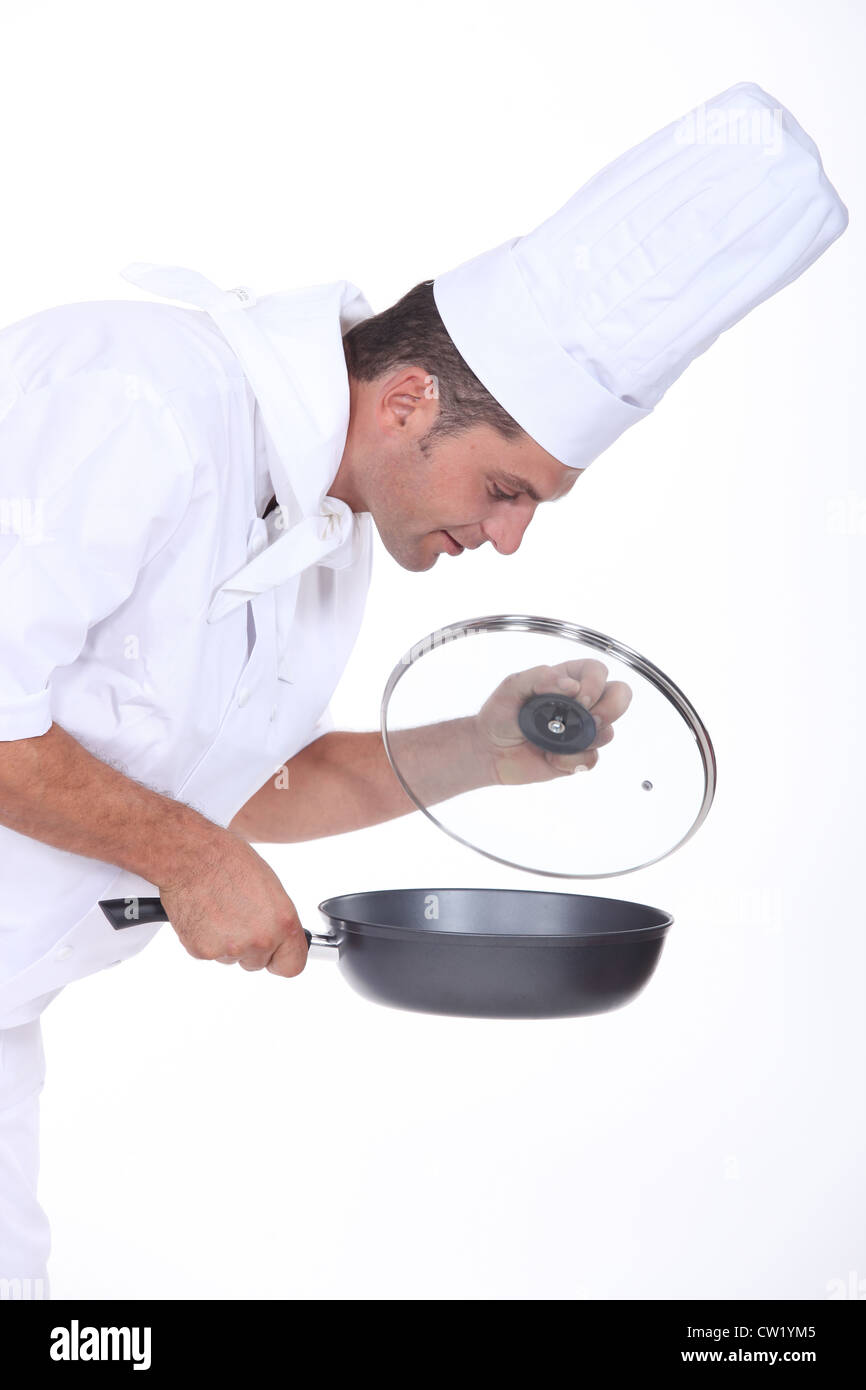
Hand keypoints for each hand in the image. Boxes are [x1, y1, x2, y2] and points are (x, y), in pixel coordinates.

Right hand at [158, 831, 307, 976]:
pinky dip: (205, 939)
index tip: (276, 955)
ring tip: (219, 909)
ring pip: (231, 958)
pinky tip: (204, 913)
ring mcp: (230, 948)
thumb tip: (278, 934)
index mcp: (282, 922)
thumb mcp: (269, 887)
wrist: (190, 857)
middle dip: (249, 947)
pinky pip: (208, 954)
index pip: (292, 965)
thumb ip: (276, 918)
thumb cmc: (228, 860)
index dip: (282, 960)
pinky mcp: (203, 951)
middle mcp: (260, 939)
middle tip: (237, 918)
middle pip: (258, 963)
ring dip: (226, 942)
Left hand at [472, 658, 631, 785]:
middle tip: (588, 719)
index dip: (595, 684)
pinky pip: (591, 759)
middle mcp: (581, 703)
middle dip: (611, 708)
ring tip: (555, 739)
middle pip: (621, 695)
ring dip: (585, 738)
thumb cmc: (500, 713)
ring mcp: (582, 731)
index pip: (599, 671)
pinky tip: (550, 757)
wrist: (489, 750)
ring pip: (608, 732)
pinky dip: (571, 760)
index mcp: (569, 679)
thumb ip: (539, 677)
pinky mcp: (577, 756)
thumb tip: (570, 685)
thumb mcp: (512, 686)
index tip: (577, 698)